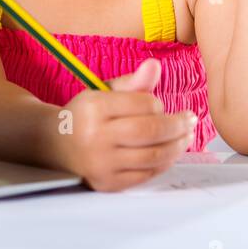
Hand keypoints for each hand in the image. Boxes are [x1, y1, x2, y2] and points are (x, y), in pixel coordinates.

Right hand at [55, 58, 194, 191]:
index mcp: (94, 108)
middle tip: (190, 120)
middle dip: (178, 125)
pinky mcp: (108, 183)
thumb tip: (155, 66)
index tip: (162, 105)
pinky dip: (163, 163)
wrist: (57, 145)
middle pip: (151, 131)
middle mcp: (96, 137)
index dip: (159, 103)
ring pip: (153, 156)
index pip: (143, 104)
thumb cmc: (86, 116)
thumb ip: (132, 82)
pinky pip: (146, 175)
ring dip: (177, 146)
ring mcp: (102, 163)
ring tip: (186, 136)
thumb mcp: (104, 92)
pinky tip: (170, 152)